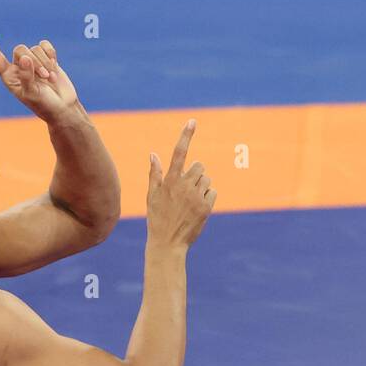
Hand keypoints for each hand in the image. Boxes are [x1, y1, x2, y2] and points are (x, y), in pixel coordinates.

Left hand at [0, 25, 79, 121]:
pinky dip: (51, 54)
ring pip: (35, 49)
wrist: (63, 108)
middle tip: (45, 77)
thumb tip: (25, 58)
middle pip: (20, 50)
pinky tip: (55, 65)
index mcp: (9, 77)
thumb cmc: (44, 106)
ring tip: (51, 79)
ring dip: (45, 63)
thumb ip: (27, 77)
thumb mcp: (32, 94)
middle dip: (34, 62)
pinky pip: (44, 45)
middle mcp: (18, 68)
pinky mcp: (46, 58)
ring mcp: (33, 62)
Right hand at [146, 120, 215, 249]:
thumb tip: (153, 153)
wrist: (167, 244)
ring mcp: (196, 196)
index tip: (193, 121)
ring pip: (207, 179)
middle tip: (188, 189)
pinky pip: (213, 192)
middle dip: (196, 174)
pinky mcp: (206, 207)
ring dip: (202, 186)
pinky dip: (208, 197)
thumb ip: (155, 173)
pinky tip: (198, 208)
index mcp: (169, 180)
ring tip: (191, 202)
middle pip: (200, 166)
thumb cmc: (157, 219)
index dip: (186, 135)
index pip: (179, 152)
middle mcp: (184, 186)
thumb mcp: (151, 196)